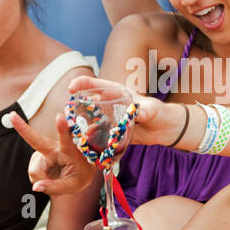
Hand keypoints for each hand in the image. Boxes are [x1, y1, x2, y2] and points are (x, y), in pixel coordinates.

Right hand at [11, 111, 96, 195]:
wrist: (80, 172)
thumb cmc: (80, 175)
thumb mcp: (73, 185)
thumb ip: (55, 187)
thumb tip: (35, 187)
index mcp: (70, 151)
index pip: (66, 140)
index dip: (63, 129)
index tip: (59, 116)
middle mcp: (55, 148)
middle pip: (36, 140)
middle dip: (23, 128)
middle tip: (12, 115)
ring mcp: (44, 152)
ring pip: (35, 171)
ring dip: (44, 180)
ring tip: (56, 179)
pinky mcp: (38, 156)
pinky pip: (34, 173)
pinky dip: (41, 179)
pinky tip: (50, 176)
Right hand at [63, 75, 178, 147]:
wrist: (162, 129)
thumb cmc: (158, 112)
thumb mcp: (153, 109)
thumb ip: (147, 110)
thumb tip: (141, 113)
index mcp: (115, 92)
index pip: (94, 84)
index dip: (81, 84)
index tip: (72, 89)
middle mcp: (107, 104)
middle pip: (85, 103)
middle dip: (74, 107)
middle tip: (67, 114)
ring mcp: (107, 119)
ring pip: (88, 120)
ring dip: (78, 126)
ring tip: (72, 132)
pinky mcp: (109, 133)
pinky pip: (96, 136)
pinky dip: (89, 140)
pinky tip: (84, 146)